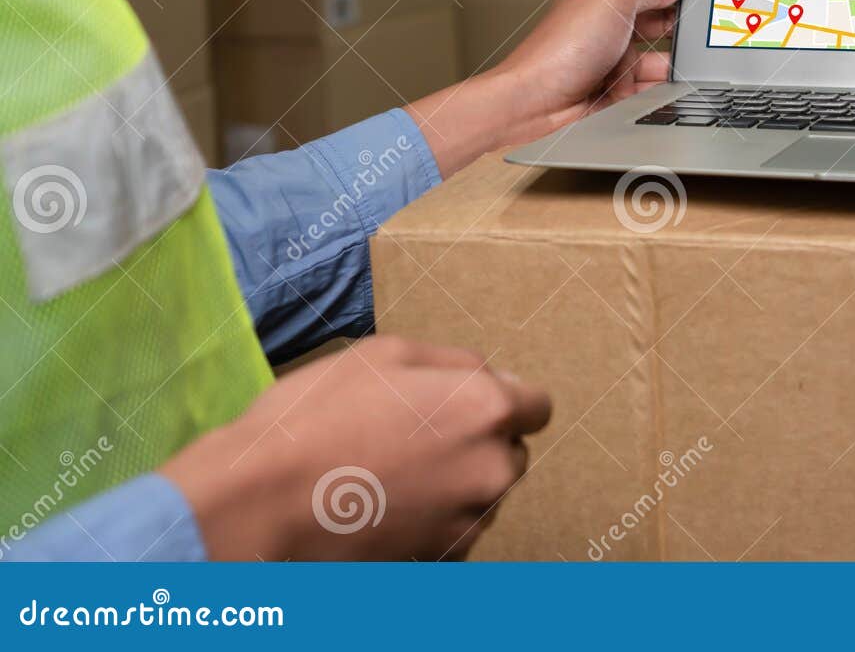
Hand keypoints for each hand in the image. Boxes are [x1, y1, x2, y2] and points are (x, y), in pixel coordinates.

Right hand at [161, 336, 551, 560]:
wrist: (258, 502)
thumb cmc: (316, 415)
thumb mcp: (387, 353)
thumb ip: (457, 362)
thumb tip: (497, 376)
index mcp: (486, 409)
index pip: (537, 407)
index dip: (504, 401)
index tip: (466, 405)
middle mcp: (491, 469)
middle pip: (510, 453)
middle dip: (479, 443)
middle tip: (417, 437)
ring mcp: (468, 522)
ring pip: (483, 495)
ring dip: (457, 484)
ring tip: (393, 474)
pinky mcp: (440, 561)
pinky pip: (455, 532)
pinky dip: (434, 521)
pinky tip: (386, 508)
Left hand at [501, 0, 687, 131]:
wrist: (536, 106)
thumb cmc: (558, 50)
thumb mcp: (611, 0)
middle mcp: (608, 21)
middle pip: (659, 9)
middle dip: (683, 10)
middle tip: (710, 10)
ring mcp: (614, 55)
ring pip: (662, 49)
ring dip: (677, 52)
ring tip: (693, 53)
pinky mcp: (620, 88)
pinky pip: (655, 82)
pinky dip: (667, 83)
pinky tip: (675, 81)